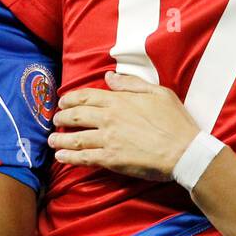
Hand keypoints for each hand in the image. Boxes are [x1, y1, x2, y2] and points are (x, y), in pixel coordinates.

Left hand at [48, 71, 198, 181]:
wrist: (184, 151)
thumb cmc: (175, 121)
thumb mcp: (158, 93)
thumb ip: (131, 83)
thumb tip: (109, 76)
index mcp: (119, 101)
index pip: (86, 96)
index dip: (70, 99)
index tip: (62, 102)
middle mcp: (109, 118)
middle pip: (76, 116)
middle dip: (62, 117)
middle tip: (55, 120)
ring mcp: (108, 139)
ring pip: (76, 137)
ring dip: (60, 138)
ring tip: (51, 140)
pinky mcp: (110, 159)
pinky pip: (84, 157)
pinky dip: (69, 156)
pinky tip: (60, 156)